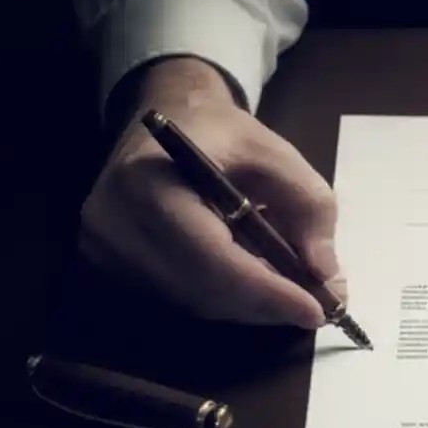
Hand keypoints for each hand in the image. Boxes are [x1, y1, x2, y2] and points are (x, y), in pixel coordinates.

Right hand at [81, 57, 342, 327]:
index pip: (208, 255)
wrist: (168, 118)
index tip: (315, 309)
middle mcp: (113, 220)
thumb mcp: (276, 153)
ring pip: (194, 303)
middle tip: (317, 306)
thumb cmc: (221, 135)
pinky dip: (226, 300)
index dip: (265, 289)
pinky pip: (180, 300)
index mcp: (148, 181)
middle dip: (266, 304)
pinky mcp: (108, 267)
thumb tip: (325, 272)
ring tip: (292, 291)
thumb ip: (308, 204)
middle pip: (202, 290)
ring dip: (250, 306)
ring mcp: (102, 248)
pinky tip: (256, 284)